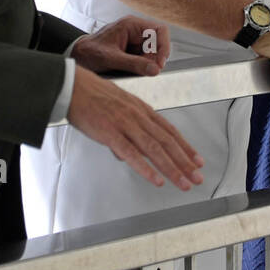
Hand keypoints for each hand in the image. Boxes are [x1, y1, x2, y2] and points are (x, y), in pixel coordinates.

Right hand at [66, 66, 203, 189]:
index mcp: (142, 110)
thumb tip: (127, 156)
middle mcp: (138, 117)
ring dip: (172, 168)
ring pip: (154, 150)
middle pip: (167, 142)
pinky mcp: (110, 133)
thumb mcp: (117, 108)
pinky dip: (146, 168)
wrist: (73, 86)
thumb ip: (126, 131)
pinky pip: (131, 154)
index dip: (185, 147)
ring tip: (183, 183)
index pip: (170, 131)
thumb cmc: (92, 95)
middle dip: (185, 162)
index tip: (197, 160)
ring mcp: (125, 124)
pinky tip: (156, 180)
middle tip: (197, 176)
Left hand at [70, 16, 169, 76]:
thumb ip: (134, 64)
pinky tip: (127, 68)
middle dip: (153, 59)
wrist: (77, 55)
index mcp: (131, 25)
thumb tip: (155, 69)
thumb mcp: (111, 59)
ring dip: (146, 63)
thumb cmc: (89, 51)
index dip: (164, 46)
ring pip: (152, 53)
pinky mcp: (132, 50)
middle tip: (145, 70)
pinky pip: (144, 59)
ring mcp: (134, 40)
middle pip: (158, 43)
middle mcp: (135, 30)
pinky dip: (140, 66)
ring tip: (129, 69)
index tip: (160, 63)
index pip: (159, 30)